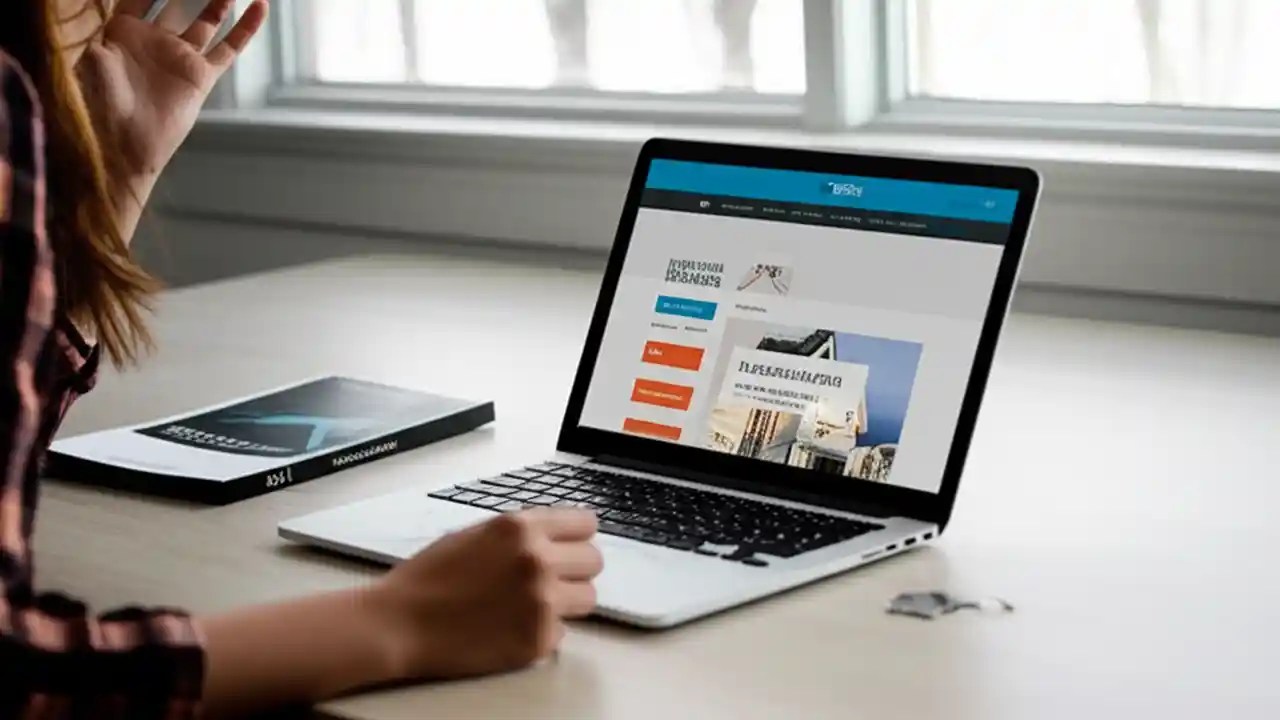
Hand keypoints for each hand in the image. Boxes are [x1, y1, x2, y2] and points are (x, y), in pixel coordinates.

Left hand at [77, 0, 268, 182]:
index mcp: (122, 30)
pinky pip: (229, 48)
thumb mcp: (89, 55)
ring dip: (218, 1)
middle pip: (176, 2)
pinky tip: (260, 6)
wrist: (122, 142)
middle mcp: (153, 40)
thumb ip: (99, 23)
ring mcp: (180, 57)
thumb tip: (100, 10)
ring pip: (206, 20)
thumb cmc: (98, 102)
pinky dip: (246, 28)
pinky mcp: (201, 75)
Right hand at [368, 510, 602, 680]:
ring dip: (567, 601)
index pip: (585, 523)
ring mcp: (541, 602)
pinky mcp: (537, 640)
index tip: (572, 545)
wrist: (400, 623)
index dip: (578, 536)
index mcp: (520, 528)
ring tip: (533, 604)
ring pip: (588, 597)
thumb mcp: (477, 534)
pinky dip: (543, 632)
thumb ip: (521, 534)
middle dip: (576, 569)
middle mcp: (537, 561)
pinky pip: (563, 633)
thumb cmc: (429, 577)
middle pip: (594, 561)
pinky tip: (511, 628)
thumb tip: (557, 537)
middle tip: (553, 578)